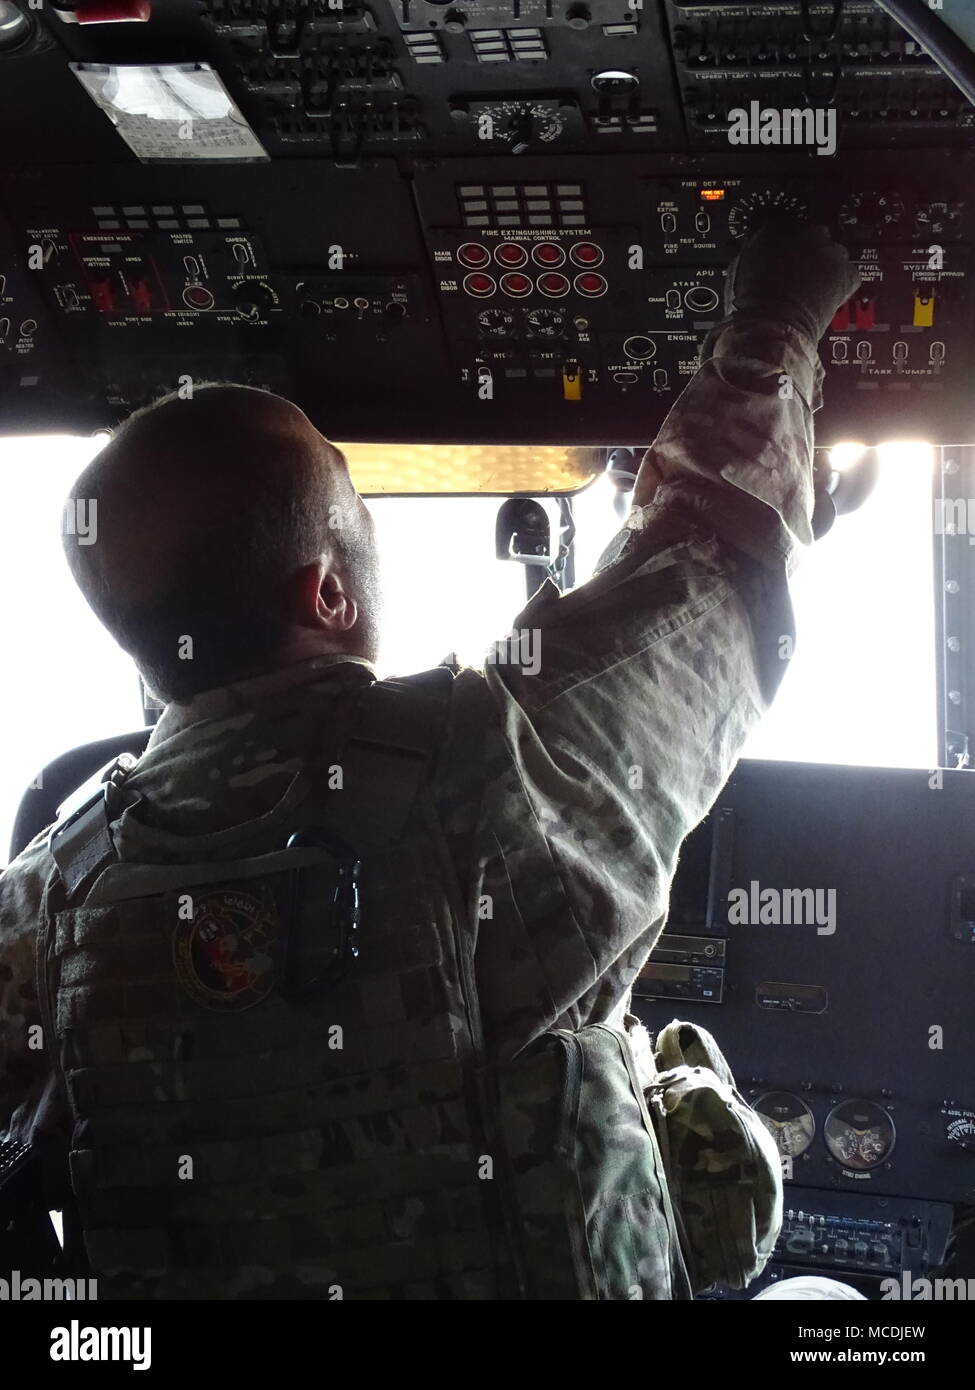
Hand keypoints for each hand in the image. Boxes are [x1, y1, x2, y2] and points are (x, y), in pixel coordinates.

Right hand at [724, 220, 862, 342]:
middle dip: (807, 250)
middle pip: (811, 233)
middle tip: (797, 272)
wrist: (771, 328)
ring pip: (832, 252)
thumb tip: (757, 249)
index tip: (781, 250)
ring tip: (812, 287)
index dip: (781, 238)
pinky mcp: (845, 273)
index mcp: (773, 229)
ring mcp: (828, 251)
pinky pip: (849, 272)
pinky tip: (828, 295)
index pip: (781, 222)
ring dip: (825, 265)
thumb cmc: (750, 306)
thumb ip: (752, 251)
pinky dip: (841, 283)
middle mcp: (804, 233)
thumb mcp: (739, 270)